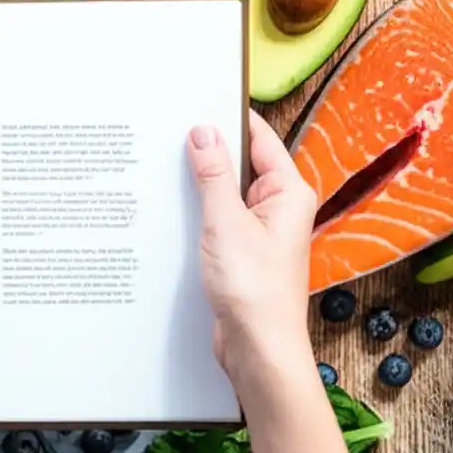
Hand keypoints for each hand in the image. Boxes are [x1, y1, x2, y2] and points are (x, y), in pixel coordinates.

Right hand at [186, 111, 317, 381]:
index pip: (258, 138)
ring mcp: (260, 230)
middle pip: (240, 163)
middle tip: (169, 136)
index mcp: (288, 192)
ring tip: (164, 170)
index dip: (227, 119)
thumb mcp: (226, 223)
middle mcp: (279, 207)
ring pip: (226, 192)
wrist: (258, 348)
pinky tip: (171, 211)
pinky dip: (197, 212)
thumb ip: (214, 175)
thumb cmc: (255, 291)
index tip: (195, 104)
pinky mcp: (242, 251)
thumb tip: (203, 132)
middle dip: (207, 152)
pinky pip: (218, 218)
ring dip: (199, 185)